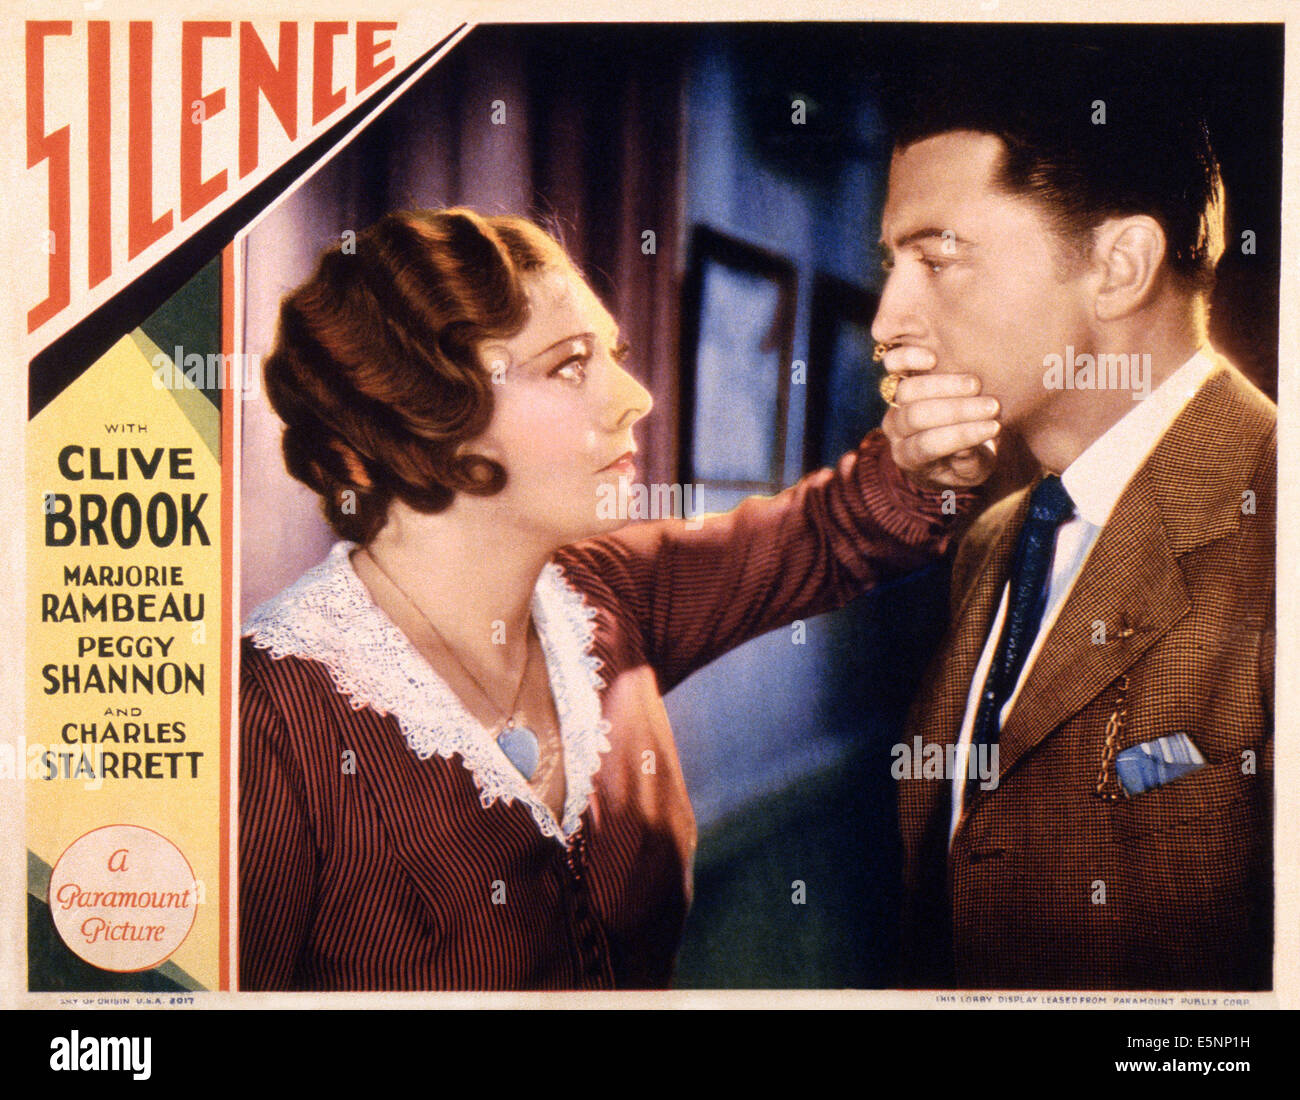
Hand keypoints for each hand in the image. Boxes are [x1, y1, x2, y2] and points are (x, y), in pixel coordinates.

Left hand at [880, 346, 999, 489]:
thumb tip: (966, 448)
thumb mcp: (972, 472)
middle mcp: (896, 431)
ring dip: (943, 385)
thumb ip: (969, 464)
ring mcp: (894, 404)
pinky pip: (892, 366)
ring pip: (907, 391)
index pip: (927, 446)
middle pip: (916, 417)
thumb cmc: (966, 461)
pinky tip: (933, 358)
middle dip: (957, 410)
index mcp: (909, 458)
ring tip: (976, 384)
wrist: (949, 447)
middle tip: (991, 405)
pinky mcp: (897, 379)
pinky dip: (907, 359)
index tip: (995, 427)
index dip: (961, 436)